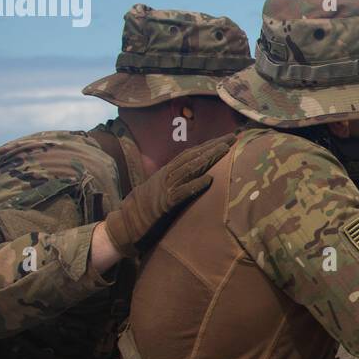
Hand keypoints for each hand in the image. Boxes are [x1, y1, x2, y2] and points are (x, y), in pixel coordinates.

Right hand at [103, 134, 235, 256]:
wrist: (126, 221)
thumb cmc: (146, 206)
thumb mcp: (162, 187)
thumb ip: (177, 180)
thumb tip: (197, 174)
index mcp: (168, 171)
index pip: (191, 153)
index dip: (208, 144)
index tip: (226, 138)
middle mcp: (167, 175)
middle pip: (193, 156)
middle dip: (213, 145)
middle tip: (232, 137)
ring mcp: (166, 188)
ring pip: (189, 169)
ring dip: (208, 158)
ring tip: (225, 150)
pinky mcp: (165, 203)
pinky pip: (182, 192)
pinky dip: (195, 185)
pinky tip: (209, 180)